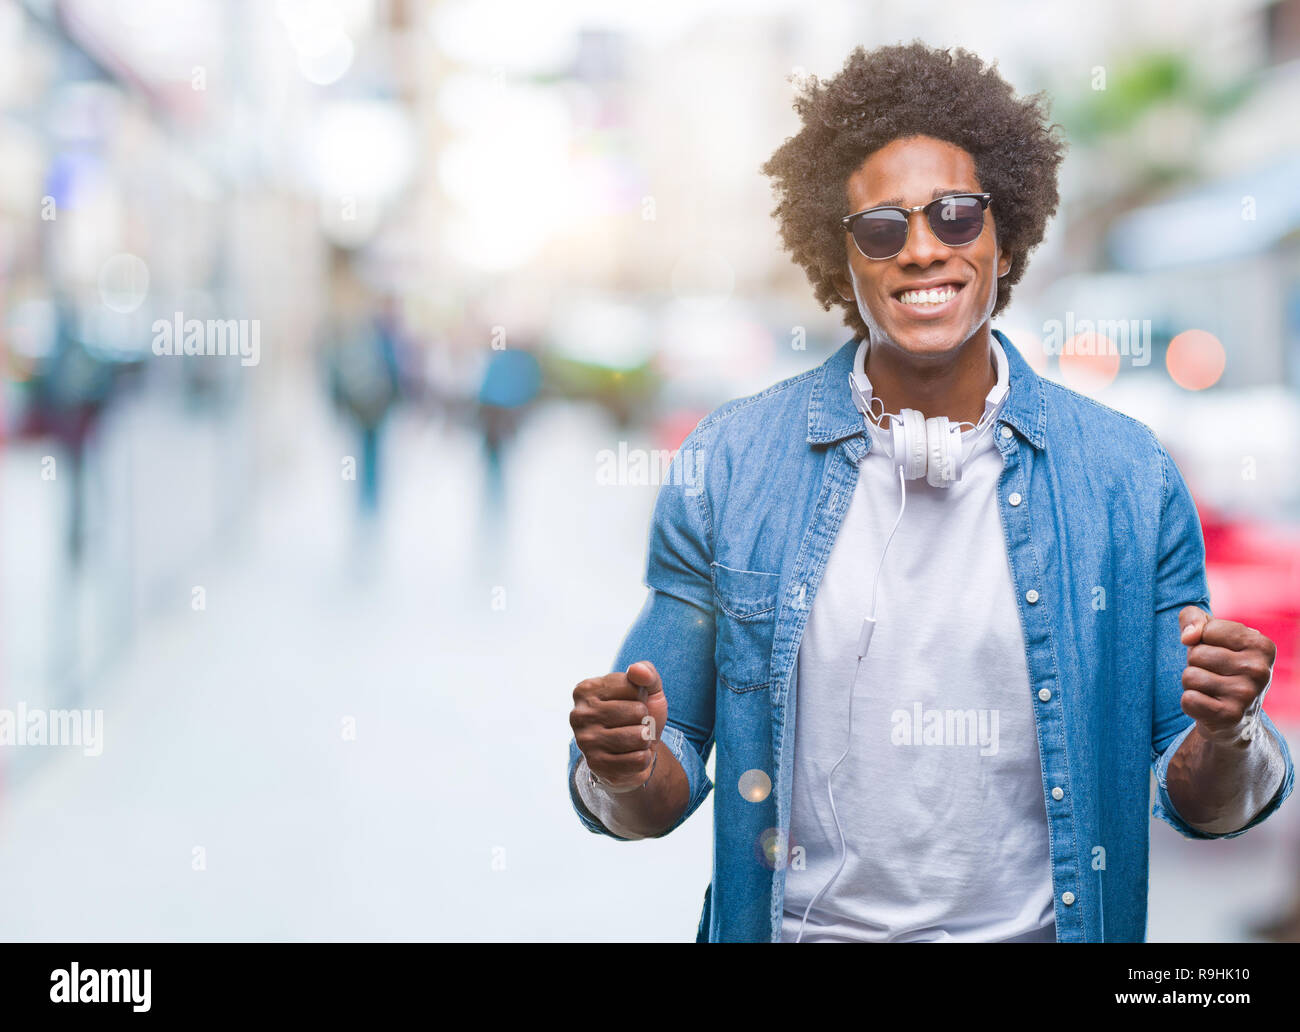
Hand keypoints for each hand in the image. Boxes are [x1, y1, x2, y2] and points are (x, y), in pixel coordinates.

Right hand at [570, 661, 668, 790]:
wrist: (632, 750)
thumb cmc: (637, 714)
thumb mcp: (647, 689)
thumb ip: (646, 672)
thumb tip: (637, 671)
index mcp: (586, 689)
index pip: (634, 686)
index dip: (641, 697)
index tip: (630, 703)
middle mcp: (579, 714)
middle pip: (637, 711)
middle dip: (644, 719)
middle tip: (632, 723)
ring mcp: (585, 741)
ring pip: (639, 736)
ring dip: (644, 739)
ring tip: (632, 738)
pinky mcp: (596, 765)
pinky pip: (638, 760)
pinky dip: (642, 758)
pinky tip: (629, 755)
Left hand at [1179, 606, 1275, 743]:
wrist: (1235, 717)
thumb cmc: (1219, 665)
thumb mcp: (1210, 633)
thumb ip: (1193, 617)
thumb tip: (1188, 637)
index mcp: (1262, 645)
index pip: (1208, 630)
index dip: (1202, 641)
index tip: (1219, 653)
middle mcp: (1260, 670)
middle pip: (1196, 654)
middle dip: (1195, 663)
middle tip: (1214, 674)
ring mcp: (1247, 695)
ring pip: (1190, 676)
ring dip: (1191, 682)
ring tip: (1211, 689)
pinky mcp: (1230, 716)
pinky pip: (1188, 700)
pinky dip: (1190, 702)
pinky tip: (1208, 705)